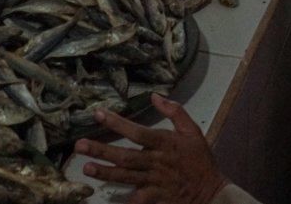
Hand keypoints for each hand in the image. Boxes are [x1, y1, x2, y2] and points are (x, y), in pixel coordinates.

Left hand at [75, 94, 226, 203]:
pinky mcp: (155, 198)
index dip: (117, 123)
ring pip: (126, 176)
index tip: (98, 113)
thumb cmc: (200, 160)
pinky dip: (124, 199)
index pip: (137, 132)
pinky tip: (107, 197)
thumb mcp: (193, 131)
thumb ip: (175, 112)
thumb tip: (155, 96)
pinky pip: (136, 200)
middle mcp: (156, 162)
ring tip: (86, 167)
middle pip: (125, 156)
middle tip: (79, 145)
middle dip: (101, 150)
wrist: (211, 194)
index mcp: (165, 143)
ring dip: (105, 172)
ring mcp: (154, 182)